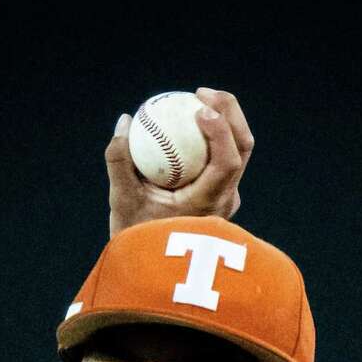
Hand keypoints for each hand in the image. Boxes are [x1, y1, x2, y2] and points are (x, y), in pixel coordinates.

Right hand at [106, 87, 253, 235]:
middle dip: (229, 112)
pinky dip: (214, 135)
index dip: (220, 130)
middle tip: (201, 93)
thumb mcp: (120, 201)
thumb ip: (119, 160)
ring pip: (238, 151)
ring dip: (224, 121)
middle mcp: (225, 202)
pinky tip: (192, 120)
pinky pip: (224, 157)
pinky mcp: (222, 194)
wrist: (152, 268)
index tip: (200, 109)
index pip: (227, 163)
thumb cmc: (135, 239)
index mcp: (208, 206)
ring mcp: (227, 199)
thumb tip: (125, 121)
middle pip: (242, 148)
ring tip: (198, 101)